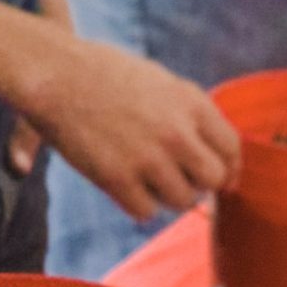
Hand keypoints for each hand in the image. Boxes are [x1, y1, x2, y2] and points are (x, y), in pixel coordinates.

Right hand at [23, 36, 240, 220]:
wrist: (55, 74)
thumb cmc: (104, 73)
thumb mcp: (159, 81)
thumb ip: (188, 114)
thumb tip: (209, 151)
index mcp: (191, 102)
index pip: (231, 149)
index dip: (228, 169)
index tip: (221, 180)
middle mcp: (176, 131)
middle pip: (213, 180)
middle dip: (199, 184)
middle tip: (179, 179)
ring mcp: (148, 157)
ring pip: (182, 201)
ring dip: (167, 196)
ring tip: (145, 178)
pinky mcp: (118, 178)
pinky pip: (146, 212)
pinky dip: (137, 204)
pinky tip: (122, 183)